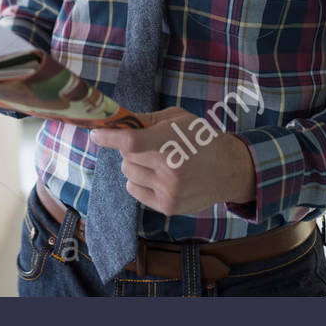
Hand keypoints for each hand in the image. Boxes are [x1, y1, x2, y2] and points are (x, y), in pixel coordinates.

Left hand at [90, 107, 256, 215]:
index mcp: (172, 143)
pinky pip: (133, 190)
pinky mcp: (167, 207)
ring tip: (156, 162)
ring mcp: (168, 191)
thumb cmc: (201, 139)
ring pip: (128, 173)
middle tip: (149, 145)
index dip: (109, 137)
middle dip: (130, 148)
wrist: (229, 170)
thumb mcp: (179, 119)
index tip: (96, 133)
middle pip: (126, 157)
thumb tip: (116, 121)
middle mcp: (169, 170)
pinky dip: (139, 181)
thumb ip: (147, 120)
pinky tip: (157, 176)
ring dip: (135, 165)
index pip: (130, 142)